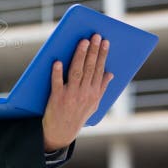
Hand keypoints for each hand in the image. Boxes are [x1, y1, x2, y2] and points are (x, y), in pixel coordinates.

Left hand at [42, 33, 113, 151]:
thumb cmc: (77, 115)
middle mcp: (84, 93)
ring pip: (76, 71)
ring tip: (83, 42)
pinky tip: (58, 61)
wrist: (62, 132)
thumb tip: (110, 74)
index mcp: (94, 93)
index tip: (104, 41)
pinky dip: (57, 72)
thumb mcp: (94, 104)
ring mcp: (71, 95)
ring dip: (80, 56)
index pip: (99, 70)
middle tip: (95, 35)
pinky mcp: (57, 98)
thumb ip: (102, 88)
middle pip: (90, 68)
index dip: (102, 55)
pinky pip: (57, 83)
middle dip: (93, 51)